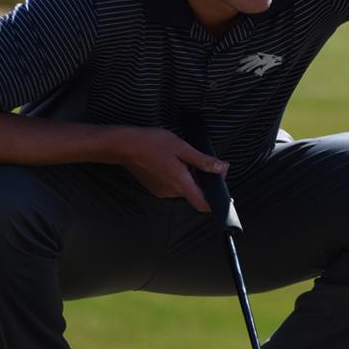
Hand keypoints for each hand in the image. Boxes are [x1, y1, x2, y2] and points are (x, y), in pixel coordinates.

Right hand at [112, 126, 226, 211]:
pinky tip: (171, 161)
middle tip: (200, 161)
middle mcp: (171, 192)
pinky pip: (172, 185)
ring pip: (183, 188)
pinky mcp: (154, 187)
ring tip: (182, 158)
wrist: (124, 146)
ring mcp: (161, 191)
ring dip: (188, 177)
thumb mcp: (182, 147)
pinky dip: (177, 176)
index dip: (216, 203)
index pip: (203, 204)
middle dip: (201, 180)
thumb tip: (222, 168)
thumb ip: (203, 161)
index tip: (224, 195)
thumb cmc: (151, 143)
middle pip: (194, 193)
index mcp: (181, 183)